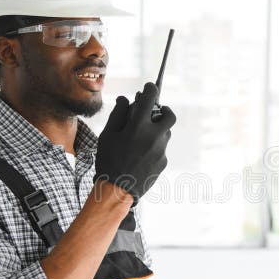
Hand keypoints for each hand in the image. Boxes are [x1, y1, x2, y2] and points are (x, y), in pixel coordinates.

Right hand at [94, 82, 175, 202]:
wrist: (117, 190)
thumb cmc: (109, 160)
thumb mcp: (108, 135)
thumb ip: (118, 114)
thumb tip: (126, 99)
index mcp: (138, 126)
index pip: (151, 97)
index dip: (150, 89)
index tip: (148, 87)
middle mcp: (154, 136)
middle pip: (170, 115)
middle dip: (164, 110)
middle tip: (155, 113)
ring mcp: (161, 150)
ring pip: (166, 133)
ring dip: (157, 130)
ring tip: (141, 138)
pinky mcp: (163, 162)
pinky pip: (162, 148)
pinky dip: (154, 147)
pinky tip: (140, 155)